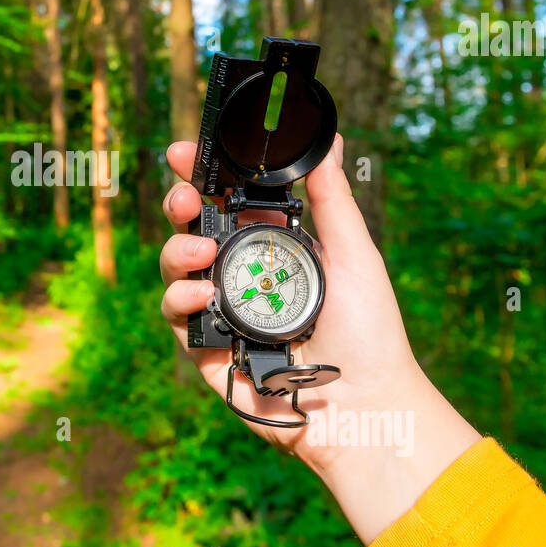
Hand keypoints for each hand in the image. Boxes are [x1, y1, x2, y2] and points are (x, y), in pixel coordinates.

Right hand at [159, 133, 480, 543]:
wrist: (364, 407)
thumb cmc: (370, 334)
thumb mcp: (353, 256)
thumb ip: (332, 198)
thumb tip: (331, 140)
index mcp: (273, 246)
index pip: (228, 201)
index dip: (202, 174)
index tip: (187, 152)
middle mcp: (241, 275)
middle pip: (192, 228)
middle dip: (179, 205)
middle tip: (185, 199)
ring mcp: (221, 311)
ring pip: (175, 268)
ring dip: (176, 251)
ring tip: (198, 251)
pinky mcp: (207, 350)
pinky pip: (176, 317)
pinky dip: (181, 299)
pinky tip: (201, 295)